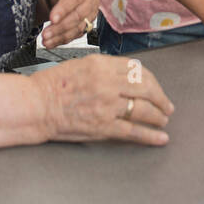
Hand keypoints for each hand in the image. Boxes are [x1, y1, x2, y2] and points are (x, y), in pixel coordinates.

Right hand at [33, 54, 173, 145]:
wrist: (36, 105)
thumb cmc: (52, 85)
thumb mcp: (81, 65)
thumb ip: (105, 69)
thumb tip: (128, 76)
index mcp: (102, 65)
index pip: (137, 70)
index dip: (151, 81)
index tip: (155, 87)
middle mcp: (108, 83)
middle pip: (146, 88)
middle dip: (161, 98)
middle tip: (167, 106)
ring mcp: (107, 105)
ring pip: (144, 110)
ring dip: (158, 116)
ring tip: (163, 120)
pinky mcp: (103, 126)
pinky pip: (133, 131)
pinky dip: (150, 136)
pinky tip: (160, 138)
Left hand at [36, 0, 100, 48]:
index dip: (64, 8)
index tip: (53, 18)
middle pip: (78, 15)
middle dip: (61, 26)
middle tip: (45, 33)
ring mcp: (90, 11)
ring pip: (78, 27)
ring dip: (61, 36)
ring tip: (46, 41)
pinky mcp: (87, 22)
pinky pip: (76, 34)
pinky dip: (63, 40)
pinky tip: (51, 43)